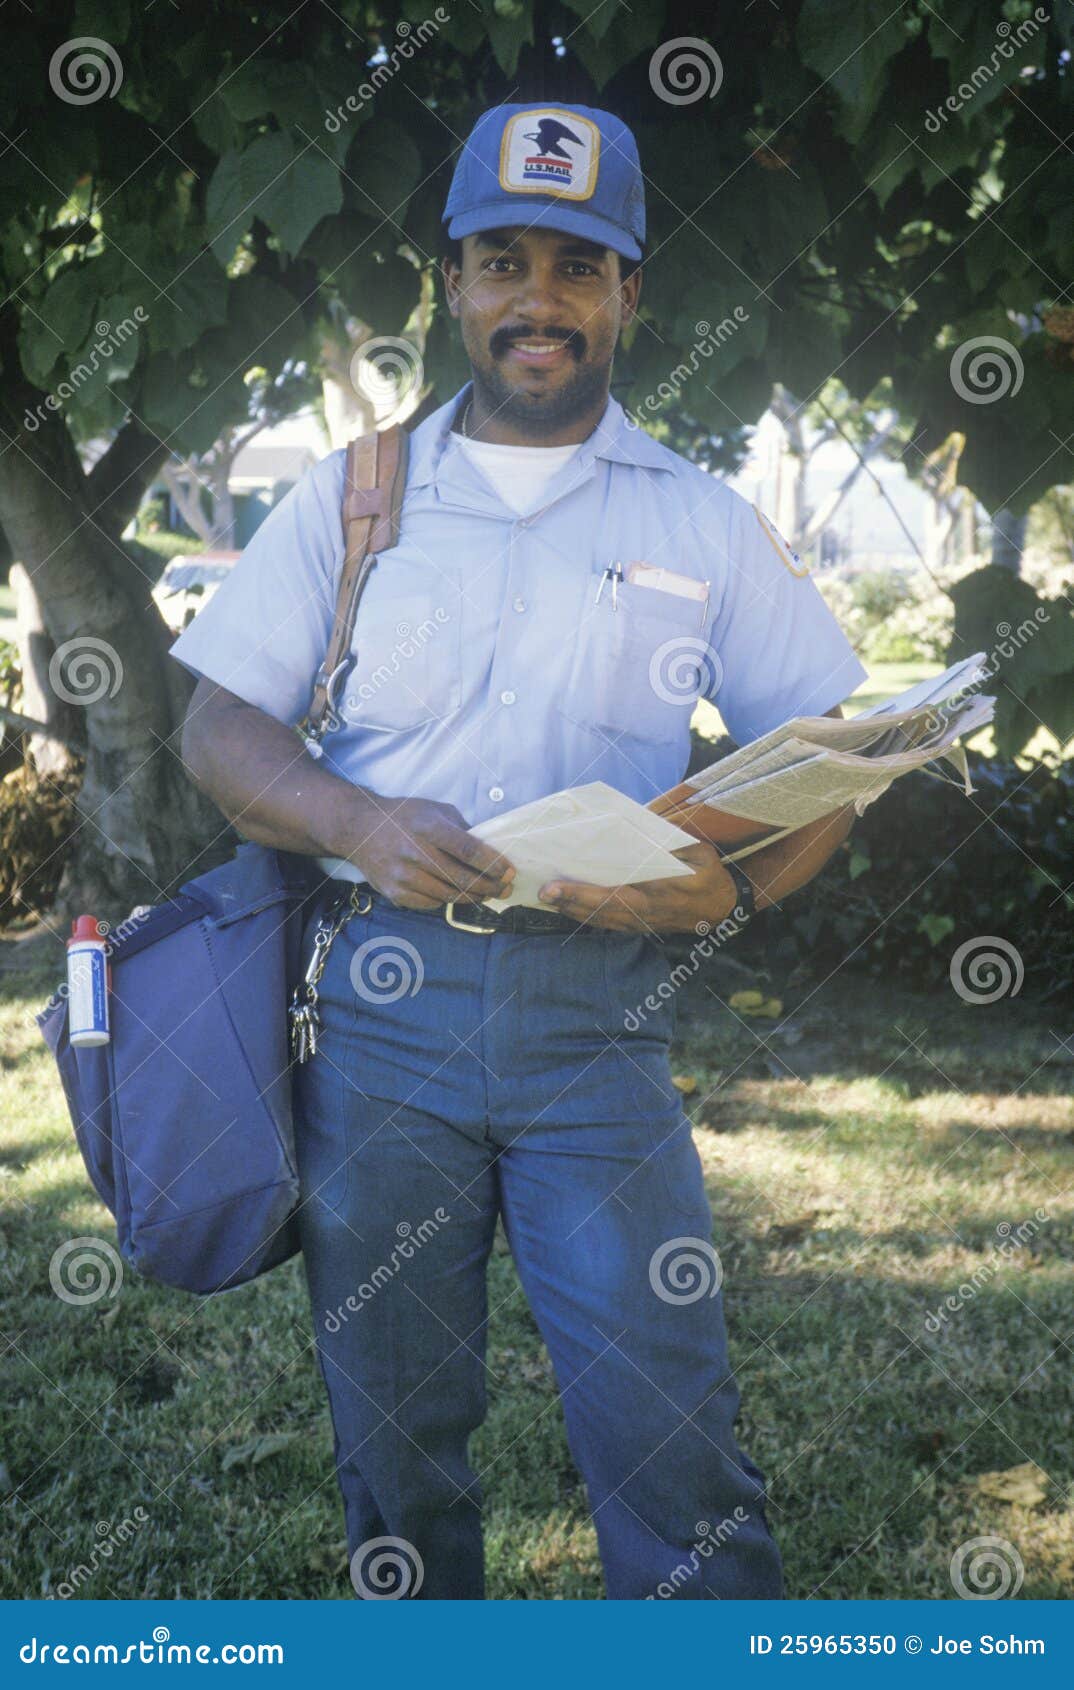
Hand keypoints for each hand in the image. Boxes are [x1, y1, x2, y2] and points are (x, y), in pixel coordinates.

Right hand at [346, 794, 514, 909]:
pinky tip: (456, 894)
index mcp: (429, 827)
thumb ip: (462, 828)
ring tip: (486, 894)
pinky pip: (430, 904)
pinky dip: (447, 901)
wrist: (360, 829)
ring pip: (448, 895)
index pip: (469, 850)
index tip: (509, 872)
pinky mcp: (394, 892)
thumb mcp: (435, 810)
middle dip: (490, 887)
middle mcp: (414, 852)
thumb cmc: (404, 817)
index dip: (493, 864)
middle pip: (462, 878)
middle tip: (505, 890)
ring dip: (473, 898)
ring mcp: (402, 875)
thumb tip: (489, 850)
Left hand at [538, 842, 741, 934]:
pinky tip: (567, 908)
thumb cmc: (708, 874)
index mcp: (663, 891)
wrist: (722, 908)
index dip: (587, 893)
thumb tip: (638, 826)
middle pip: (605, 910)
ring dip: (574, 911)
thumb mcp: (698, 852)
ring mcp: (643, 923)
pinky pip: (608, 924)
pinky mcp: (640, 927)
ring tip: (548, 898)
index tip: (561, 885)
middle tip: (545, 892)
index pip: (620, 893)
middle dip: (574, 902)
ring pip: (603, 920)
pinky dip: (586, 917)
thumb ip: (670, 842)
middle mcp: (649, 911)